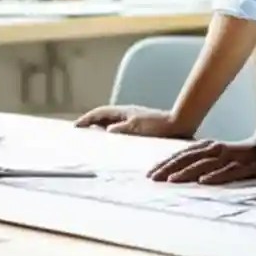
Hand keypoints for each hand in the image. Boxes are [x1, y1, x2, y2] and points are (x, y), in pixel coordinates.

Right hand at [73, 105, 188, 137]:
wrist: (179, 124)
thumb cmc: (158, 126)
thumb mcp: (136, 128)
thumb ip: (120, 129)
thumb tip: (105, 131)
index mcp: (123, 112)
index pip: (99, 113)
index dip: (86, 119)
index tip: (76, 126)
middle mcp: (126, 114)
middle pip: (103, 117)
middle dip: (90, 123)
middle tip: (80, 131)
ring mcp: (132, 120)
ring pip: (111, 122)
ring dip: (100, 128)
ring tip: (92, 138)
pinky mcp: (139, 128)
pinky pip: (119, 129)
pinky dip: (111, 134)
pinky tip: (112, 143)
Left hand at [147, 139, 255, 184]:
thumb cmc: (237, 155)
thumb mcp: (215, 155)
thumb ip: (198, 161)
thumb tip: (174, 172)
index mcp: (206, 147)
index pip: (180, 155)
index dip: (164, 164)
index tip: (149, 174)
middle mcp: (214, 149)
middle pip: (187, 159)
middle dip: (169, 169)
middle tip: (153, 179)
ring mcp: (228, 157)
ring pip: (204, 165)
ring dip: (187, 173)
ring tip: (171, 181)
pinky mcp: (243, 166)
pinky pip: (227, 172)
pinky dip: (215, 176)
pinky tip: (203, 182)